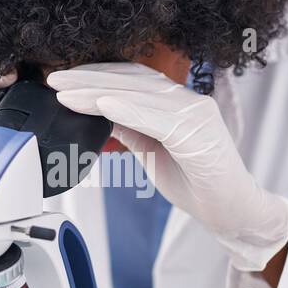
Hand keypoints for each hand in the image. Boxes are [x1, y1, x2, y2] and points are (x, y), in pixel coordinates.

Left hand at [48, 63, 287, 271]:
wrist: (233, 212)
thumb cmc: (199, 184)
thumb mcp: (153, 152)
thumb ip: (132, 131)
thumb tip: (101, 116)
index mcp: (179, 104)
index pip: (133, 78)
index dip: (97, 75)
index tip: (65, 79)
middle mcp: (189, 102)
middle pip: (133, 80)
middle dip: (89, 78)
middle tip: (54, 80)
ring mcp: (197, 114)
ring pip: (140, 95)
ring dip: (98, 92)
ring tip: (66, 94)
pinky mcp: (199, 133)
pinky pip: (156, 117)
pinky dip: (127, 109)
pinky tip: (102, 105)